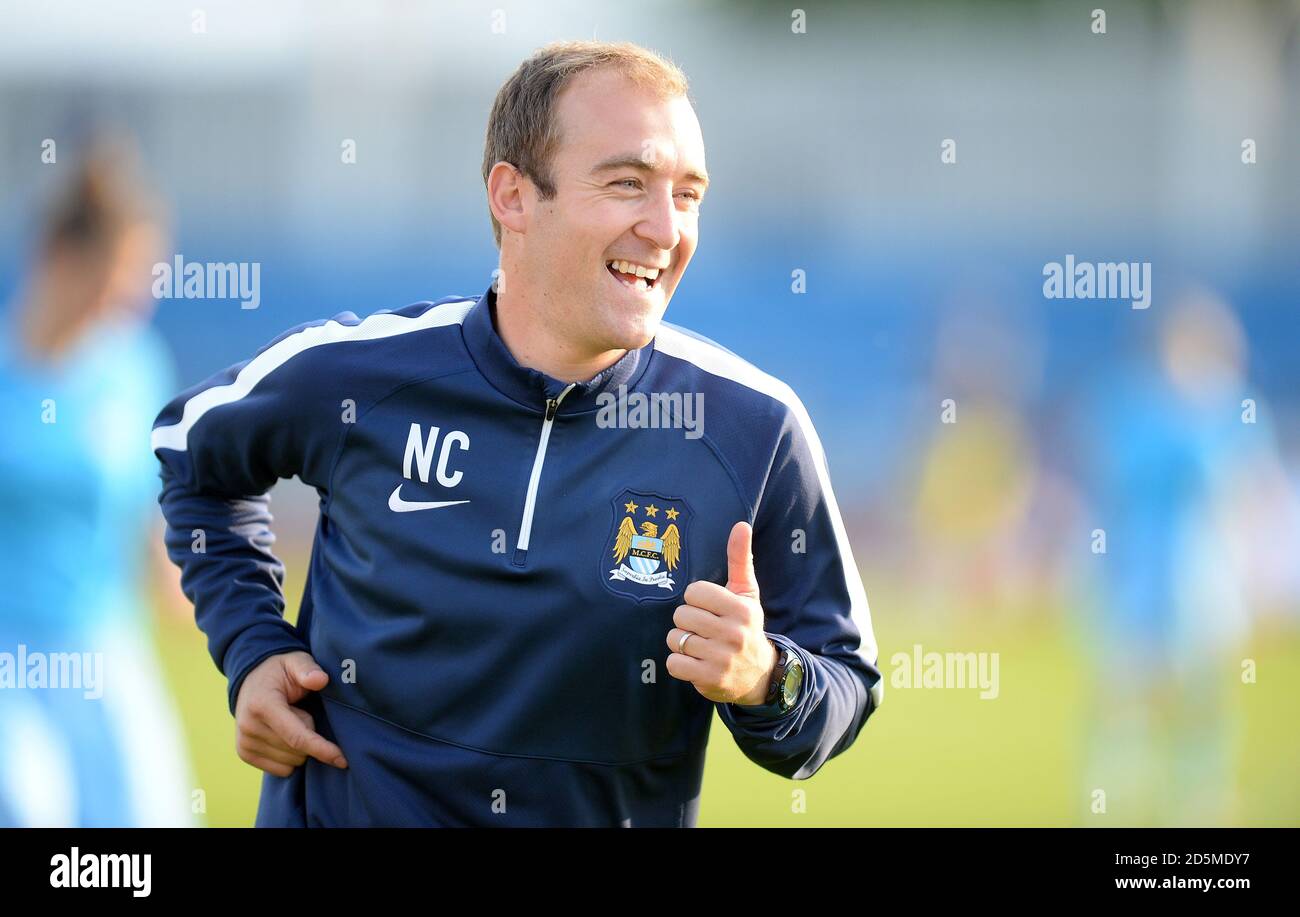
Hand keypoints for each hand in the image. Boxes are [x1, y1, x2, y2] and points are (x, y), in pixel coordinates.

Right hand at [234, 651, 347, 776]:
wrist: (251, 680)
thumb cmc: (280, 671)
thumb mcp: (295, 661)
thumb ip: (308, 669)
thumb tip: (321, 680)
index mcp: (262, 705)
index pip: (297, 736)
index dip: (322, 749)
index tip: (343, 760)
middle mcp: (249, 727)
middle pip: (297, 751)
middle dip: (311, 737)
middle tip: (303, 712)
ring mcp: (244, 743)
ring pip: (291, 762)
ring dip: (301, 748)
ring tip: (292, 722)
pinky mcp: (244, 754)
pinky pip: (281, 770)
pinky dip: (290, 757)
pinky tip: (285, 736)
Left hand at [665, 521, 778, 704]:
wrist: (759, 674)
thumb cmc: (746, 625)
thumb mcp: (747, 593)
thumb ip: (740, 558)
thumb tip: (740, 524)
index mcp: (742, 609)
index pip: (694, 592)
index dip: (695, 600)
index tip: (709, 608)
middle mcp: (734, 633)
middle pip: (682, 615)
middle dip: (687, 621)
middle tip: (704, 629)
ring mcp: (722, 658)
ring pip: (675, 638)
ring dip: (682, 642)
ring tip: (700, 646)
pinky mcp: (710, 679)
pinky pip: (673, 663)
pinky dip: (679, 663)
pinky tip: (695, 662)